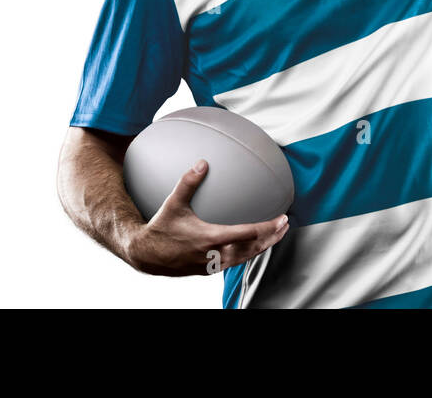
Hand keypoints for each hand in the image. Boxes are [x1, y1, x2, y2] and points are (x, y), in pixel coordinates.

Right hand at [123, 159, 289, 276]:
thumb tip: (202, 162)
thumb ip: (188, 182)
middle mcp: (214, 254)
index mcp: (210, 238)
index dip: (267, 228)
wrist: (146, 255)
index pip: (246, 234)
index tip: (281, 219)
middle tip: (285, 226)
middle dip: (271, 237)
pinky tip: (253, 245)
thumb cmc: (160, 228)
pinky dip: (247, 253)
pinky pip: (234, 262)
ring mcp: (212, 264)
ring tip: (276, 236)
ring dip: (262, 247)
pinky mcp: (208, 269)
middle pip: (251, 248)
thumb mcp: (173, 203)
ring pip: (244, 258)